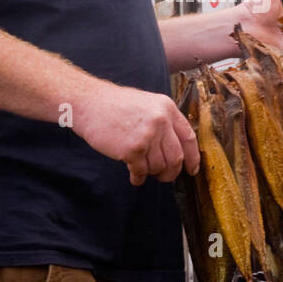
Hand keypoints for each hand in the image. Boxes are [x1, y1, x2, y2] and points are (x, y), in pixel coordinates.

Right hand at [73, 80, 199, 185]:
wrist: (89, 103)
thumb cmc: (115, 105)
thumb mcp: (147, 104)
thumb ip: (163, 122)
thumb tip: (175, 149)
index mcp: (167, 108)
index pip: (189, 137)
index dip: (193, 158)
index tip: (192, 169)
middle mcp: (161, 121)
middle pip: (176, 157)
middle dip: (171, 172)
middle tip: (163, 176)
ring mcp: (147, 135)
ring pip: (159, 166)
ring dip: (151, 173)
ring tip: (141, 169)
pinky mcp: (132, 149)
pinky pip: (141, 171)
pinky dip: (138, 178)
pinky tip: (134, 176)